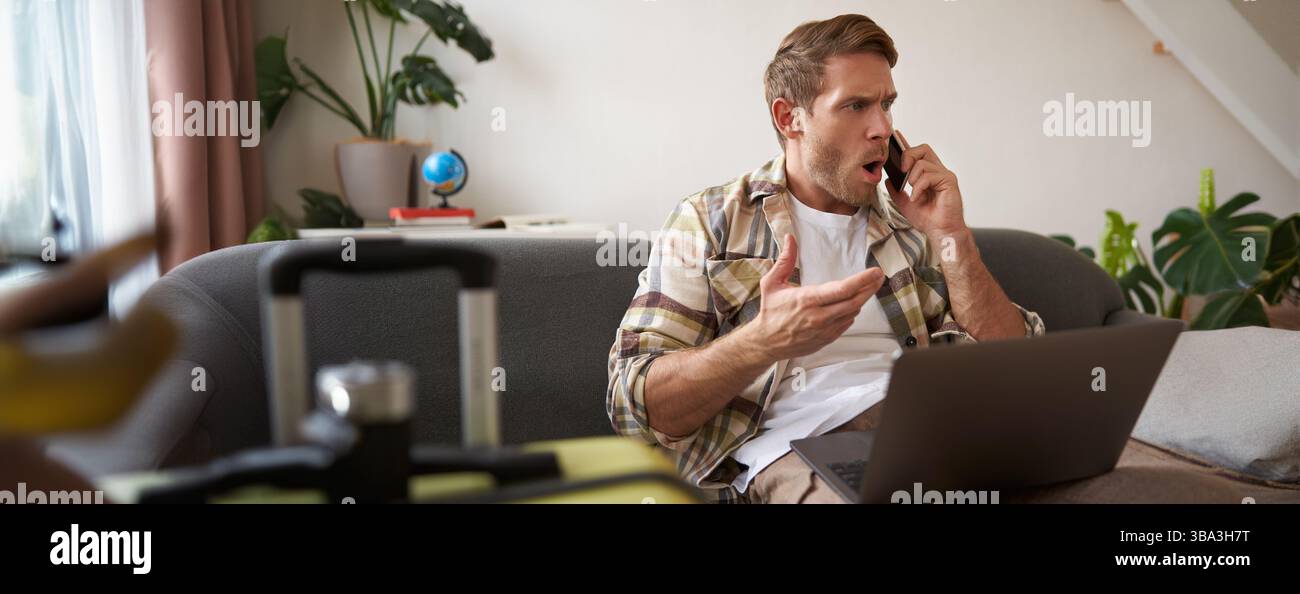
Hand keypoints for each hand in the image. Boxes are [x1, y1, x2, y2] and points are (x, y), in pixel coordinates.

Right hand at [744, 234, 884, 360]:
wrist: (766, 343)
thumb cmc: (770, 312)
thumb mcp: (772, 283)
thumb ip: (785, 260)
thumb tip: (790, 238)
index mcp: (807, 300)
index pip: (842, 289)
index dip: (862, 280)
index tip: (874, 271)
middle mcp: (819, 316)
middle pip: (854, 301)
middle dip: (870, 287)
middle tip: (879, 276)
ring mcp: (825, 330)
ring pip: (853, 312)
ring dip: (862, 299)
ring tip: (868, 287)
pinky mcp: (827, 338)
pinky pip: (847, 323)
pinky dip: (852, 311)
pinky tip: (852, 303)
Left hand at [887, 131, 967, 240]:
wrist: (940, 231)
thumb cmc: (927, 218)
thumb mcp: (905, 203)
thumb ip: (896, 191)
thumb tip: (887, 179)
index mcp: (928, 174)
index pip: (917, 153)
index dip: (906, 143)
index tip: (896, 135)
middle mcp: (937, 171)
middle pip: (923, 149)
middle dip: (908, 156)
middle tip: (901, 171)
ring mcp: (944, 175)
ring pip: (923, 163)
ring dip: (912, 178)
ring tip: (913, 192)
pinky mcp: (949, 181)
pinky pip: (929, 175)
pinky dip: (919, 187)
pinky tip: (917, 198)